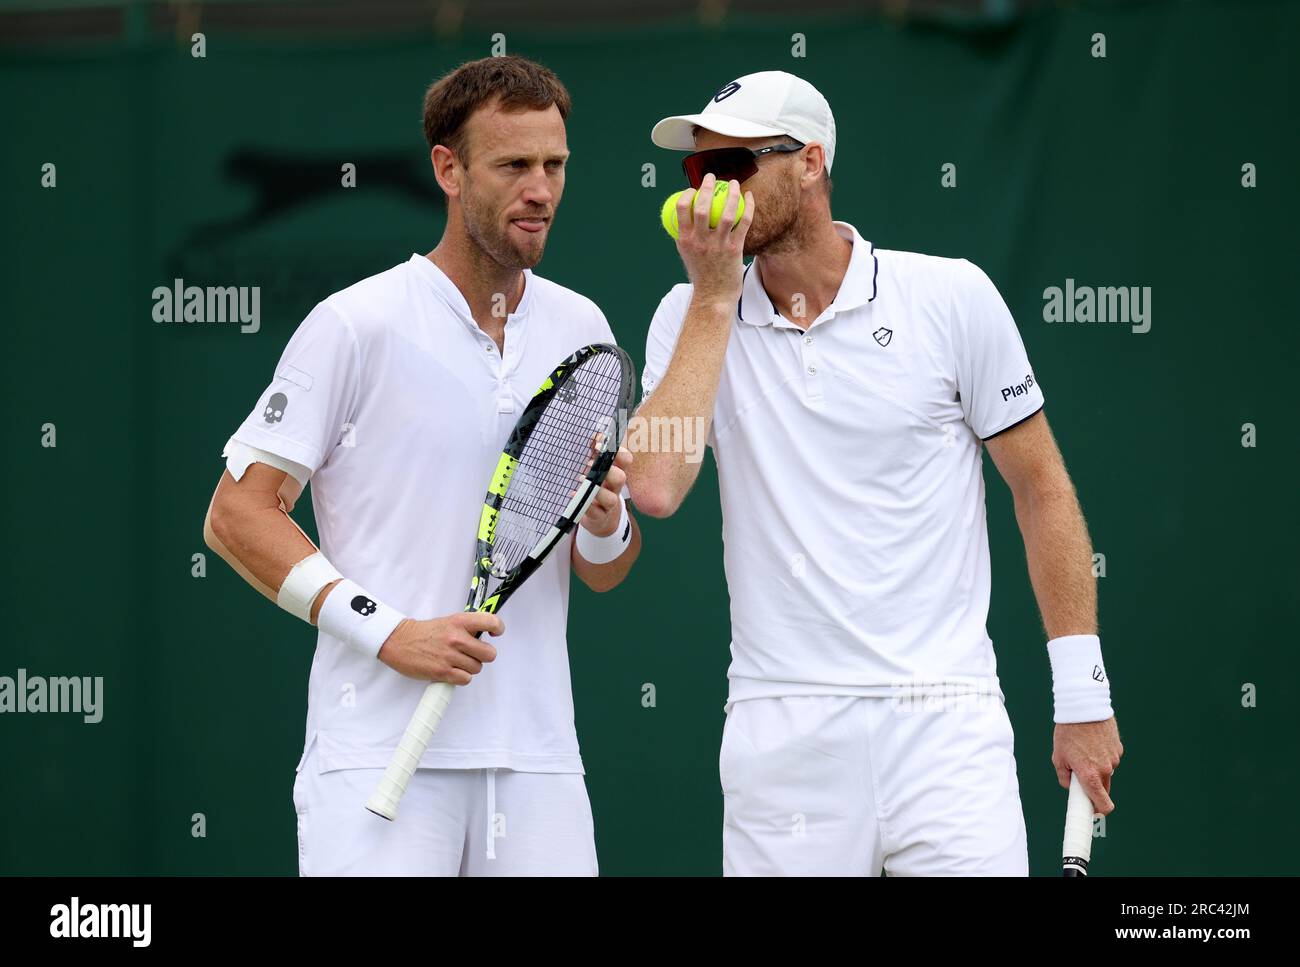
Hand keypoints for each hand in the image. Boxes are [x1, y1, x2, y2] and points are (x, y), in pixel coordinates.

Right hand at [377, 613, 502, 684]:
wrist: (399, 641)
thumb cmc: (425, 633)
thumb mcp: (448, 622)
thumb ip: (467, 628)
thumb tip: (484, 635)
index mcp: (460, 622)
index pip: (491, 622)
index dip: (498, 629)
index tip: (495, 634)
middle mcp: (457, 638)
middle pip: (490, 654)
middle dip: (483, 655)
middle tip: (472, 653)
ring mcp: (450, 656)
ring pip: (477, 668)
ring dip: (470, 667)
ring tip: (456, 662)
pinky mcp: (442, 672)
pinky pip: (466, 679)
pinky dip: (461, 677)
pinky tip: (452, 671)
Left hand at [579, 445, 631, 536]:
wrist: (601, 518)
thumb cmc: (597, 487)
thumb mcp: (597, 468)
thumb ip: (596, 451)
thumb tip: (596, 433)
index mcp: (616, 472)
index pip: (626, 460)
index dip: (617, 452)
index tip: (599, 445)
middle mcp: (615, 488)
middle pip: (620, 478)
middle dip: (607, 471)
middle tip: (590, 464)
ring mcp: (608, 504)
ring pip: (611, 499)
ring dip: (596, 489)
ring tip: (581, 480)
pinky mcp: (599, 517)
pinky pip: (595, 513)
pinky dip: (585, 504)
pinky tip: (574, 495)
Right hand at [674, 174, 753, 304]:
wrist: (714, 296)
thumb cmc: (702, 274)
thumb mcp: (687, 254)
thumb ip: (687, 235)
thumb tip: (687, 214)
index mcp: (685, 240)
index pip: (681, 208)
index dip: (688, 193)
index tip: (693, 188)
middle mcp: (700, 241)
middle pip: (702, 206)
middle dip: (706, 186)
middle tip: (711, 176)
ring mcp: (718, 245)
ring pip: (725, 212)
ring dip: (731, 193)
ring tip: (733, 183)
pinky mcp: (734, 249)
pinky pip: (743, 222)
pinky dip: (748, 207)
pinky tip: (749, 197)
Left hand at [1052, 717, 1123, 813]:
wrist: (1083, 708)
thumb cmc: (1068, 733)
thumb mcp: (1058, 757)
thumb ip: (1064, 777)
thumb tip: (1070, 786)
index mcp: (1090, 775)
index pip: (1103, 804)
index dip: (1098, 810)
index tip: (1093, 811)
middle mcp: (1105, 770)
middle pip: (1104, 790)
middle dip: (1095, 789)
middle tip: (1081, 779)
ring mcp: (1114, 759)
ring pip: (1107, 772)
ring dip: (1097, 768)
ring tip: (1083, 751)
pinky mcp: (1119, 748)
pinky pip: (1111, 758)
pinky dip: (1103, 756)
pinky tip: (1093, 743)